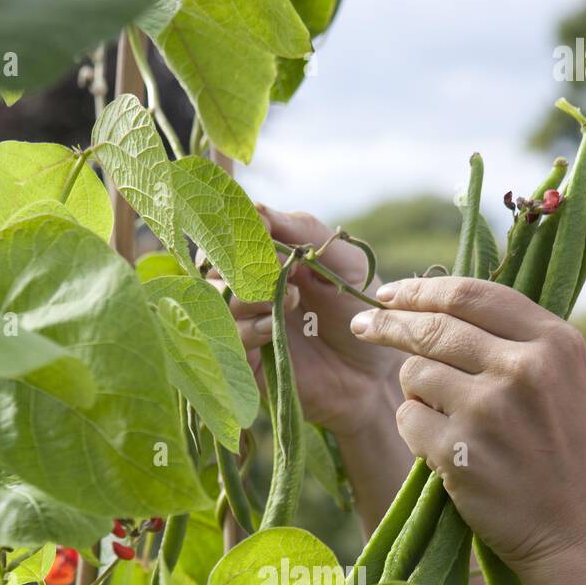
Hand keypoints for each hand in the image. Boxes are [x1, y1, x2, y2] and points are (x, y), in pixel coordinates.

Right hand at [223, 207, 404, 438]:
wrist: (372, 375)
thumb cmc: (358, 314)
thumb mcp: (345, 262)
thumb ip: (306, 231)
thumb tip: (255, 209)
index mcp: (267, 259)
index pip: (229, 233)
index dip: (237, 228)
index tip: (262, 229)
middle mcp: (247, 289)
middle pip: (213, 264)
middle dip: (242, 261)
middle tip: (283, 267)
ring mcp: (243, 325)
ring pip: (217, 300)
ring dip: (249, 295)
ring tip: (290, 300)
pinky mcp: (244, 361)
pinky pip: (227, 339)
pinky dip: (248, 328)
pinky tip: (274, 327)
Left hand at [349, 276, 585, 579]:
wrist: (579, 533)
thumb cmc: (565, 457)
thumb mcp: (562, 382)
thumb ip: (515, 342)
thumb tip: (440, 306)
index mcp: (554, 341)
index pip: (472, 294)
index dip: (422, 289)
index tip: (391, 292)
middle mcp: (523, 368)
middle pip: (433, 327)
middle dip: (390, 324)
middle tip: (363, 326)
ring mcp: (489, 410)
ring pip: (414, 374)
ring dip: (415, 393)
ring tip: (444, 419)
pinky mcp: (459, 451)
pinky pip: (407, 420)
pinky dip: (414, 431)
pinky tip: (443, 450)